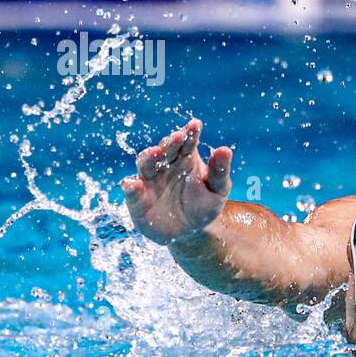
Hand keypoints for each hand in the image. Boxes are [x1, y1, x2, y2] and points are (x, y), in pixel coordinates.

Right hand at [121, 118, 232, 244]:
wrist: (189, 232)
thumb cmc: (204, 205)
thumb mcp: (217, 190)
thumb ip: (219, 171)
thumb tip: (225, 149)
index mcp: (186, 158)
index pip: (187, 141)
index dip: (190, 132)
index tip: (195, 124)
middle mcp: (165, 165)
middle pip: (165, 149)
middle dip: (171, 142)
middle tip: (179, 136)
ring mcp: (149, 180)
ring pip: (145, 164)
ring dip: (149, 157)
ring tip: (155, 152)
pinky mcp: (137, 199)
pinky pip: (132, 191)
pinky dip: (131, 188)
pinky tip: (133, 185)